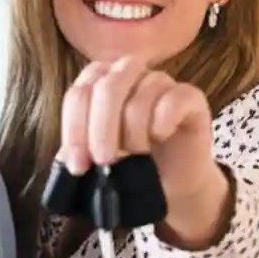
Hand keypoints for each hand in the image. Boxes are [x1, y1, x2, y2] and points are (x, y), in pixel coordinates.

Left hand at [59, 57, 232, 247]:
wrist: (173, 184)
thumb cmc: (131, 165)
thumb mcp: (97, 159)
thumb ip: (80, 150)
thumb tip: (67, 158)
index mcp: (99, 82)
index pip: (79, 94)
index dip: (75, 129)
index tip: (78, 165)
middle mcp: (130, 73)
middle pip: (108, 86)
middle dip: (101, 128)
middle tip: (104, 160)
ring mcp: (161, 82)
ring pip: (141, 95)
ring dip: (134, 132)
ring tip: (136, 155)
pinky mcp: (191, 96)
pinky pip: (174, 98)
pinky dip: (163, 121)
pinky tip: (161, 137)